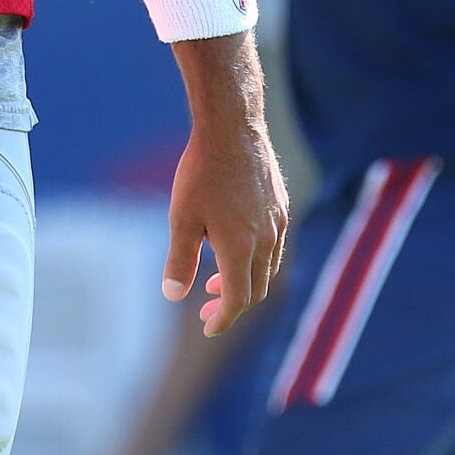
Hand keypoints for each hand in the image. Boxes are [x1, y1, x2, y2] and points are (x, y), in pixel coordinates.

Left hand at [162, 65, 287, 336]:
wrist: (232, 128)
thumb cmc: (202, 171)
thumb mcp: (182, 217)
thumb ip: (180, 260)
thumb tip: (173, 295)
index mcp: (241, 248)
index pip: (237, 300)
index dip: (222, 319)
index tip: (207, 326)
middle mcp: (266, 240)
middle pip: (256, 289)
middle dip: (232, 305)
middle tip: (207, 306)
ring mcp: (278, 222)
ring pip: (268, 268)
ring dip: (245, 282)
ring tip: (217, 278)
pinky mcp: (281, 205)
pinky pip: (274, 246)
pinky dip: (256, 260)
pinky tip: (235, 245)